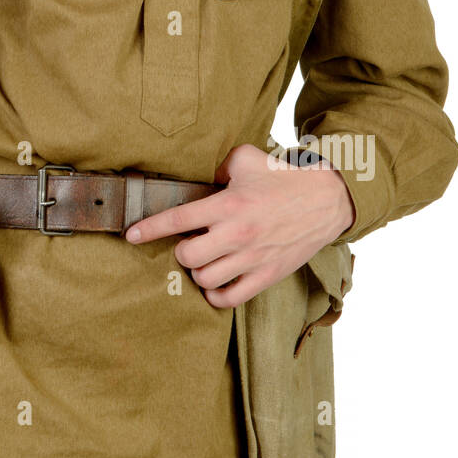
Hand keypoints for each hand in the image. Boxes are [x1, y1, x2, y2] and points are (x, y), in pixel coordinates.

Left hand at [125, 143, 354, 307]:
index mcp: (229, 204)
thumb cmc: (282, 177)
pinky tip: (215, 283)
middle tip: (190, 242)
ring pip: (205, 279)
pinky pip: (230, 298)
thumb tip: (194, 170)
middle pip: (188, 256)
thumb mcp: (245, 159)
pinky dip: (215, 295)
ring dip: (198, 271)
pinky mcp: (267, 275)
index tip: (131, 235)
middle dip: (181, 251)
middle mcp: (238, 234)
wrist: (326, 199)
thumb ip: (216, 163)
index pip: (179, 219)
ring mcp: (253, 258)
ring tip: (206, 259)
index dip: (150, 228)